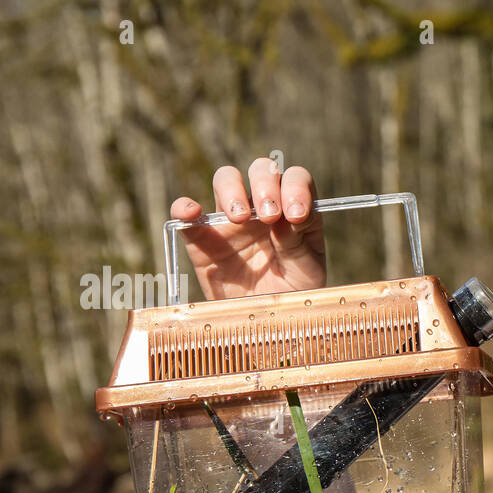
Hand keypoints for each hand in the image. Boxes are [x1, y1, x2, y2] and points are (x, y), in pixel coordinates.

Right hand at [169, 158, 325, 300]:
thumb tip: (284, 219)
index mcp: (293, 210)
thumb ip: (299, 244)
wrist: (267, 322)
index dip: (296, 187)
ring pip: (226, 179)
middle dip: (265, 184)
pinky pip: (187, 215)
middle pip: (261, 170)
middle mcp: (263, 208)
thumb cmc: (294, 293)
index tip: (295, 214)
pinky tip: (192, 213)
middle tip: (268, 216)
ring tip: (239, 218)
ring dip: (232, 190)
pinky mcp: (203, 240)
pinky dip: (184, 207)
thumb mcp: (308, 271)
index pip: (295, 179)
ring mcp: (232, 221)